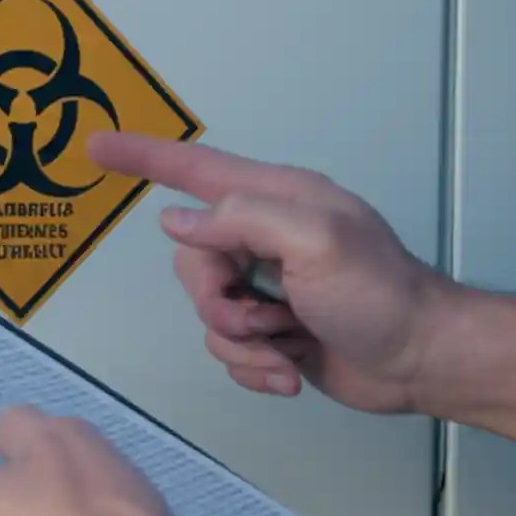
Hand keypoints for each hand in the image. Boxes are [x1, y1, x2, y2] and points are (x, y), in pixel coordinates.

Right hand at [88, 132, 457, 413]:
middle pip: (193, 262)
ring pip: (207, 314)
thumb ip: (243, 219)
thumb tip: (179, 223)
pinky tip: (292, 368)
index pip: (195, 171)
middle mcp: (264, 239)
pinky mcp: (270, 333)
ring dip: (244, 343)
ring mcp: (266, 288)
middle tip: (266, 318)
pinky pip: (228, 351)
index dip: (144, 158)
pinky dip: (256, 368)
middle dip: (218, 302)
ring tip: (290, 345)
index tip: (96, 147)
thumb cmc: (381, 294)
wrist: (419, 361)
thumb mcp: (316, 240)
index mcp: (276, 200)